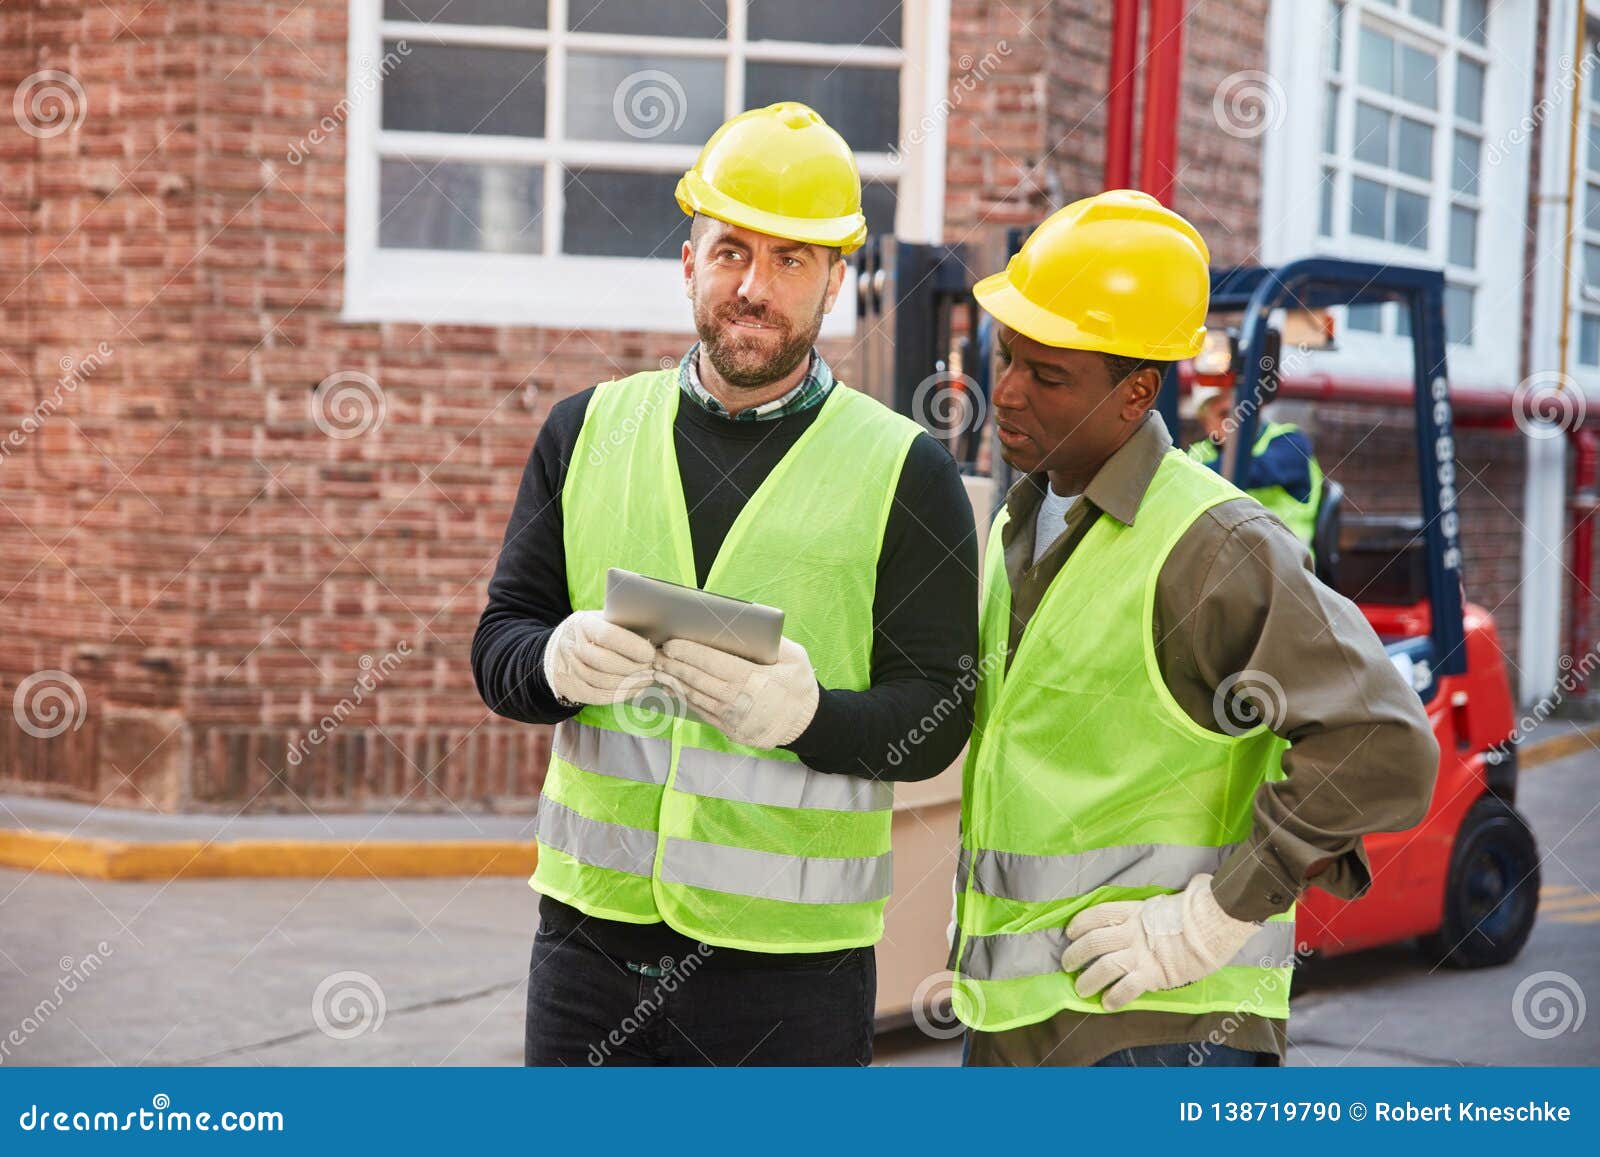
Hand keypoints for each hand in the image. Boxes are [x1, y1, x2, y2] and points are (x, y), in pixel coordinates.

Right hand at [542, 611, 657, 706]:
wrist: (565, 643)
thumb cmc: (596, 630)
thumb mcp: (606, 619)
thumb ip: (624, 626)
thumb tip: (657, 635)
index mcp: (583, 624)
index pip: (608, 636)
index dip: (632, 647)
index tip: (650, 654)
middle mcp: (572, 646)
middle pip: (606, 662)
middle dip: (634, 668)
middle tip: (651, 669)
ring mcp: (568, 668)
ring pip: (602, 682)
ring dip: (630, 684)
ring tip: (646, 680)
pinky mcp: (570, 687)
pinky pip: (596, 696)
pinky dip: (618, 696)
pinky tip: (633, 690)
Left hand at [653, 636, 819, 749]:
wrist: (805, 724)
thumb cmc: (799, 685)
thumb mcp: (795, 658)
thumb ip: (772, 641)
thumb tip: (746, 625)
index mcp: (754, 680)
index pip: (713, 663)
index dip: (689, 652)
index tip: (671, 643)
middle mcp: (739, 700)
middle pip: (698, 679)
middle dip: (674, 665)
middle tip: (656, 654)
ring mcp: (732, 718)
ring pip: (695, 697)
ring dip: (674, 682)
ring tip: (659, 669)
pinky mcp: (729, 729)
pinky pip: (701, 712)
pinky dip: (684, 699)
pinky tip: (673, 688)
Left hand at [1058, 873, 1259, 1011]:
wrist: (1213, 923)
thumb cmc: (1194, 912)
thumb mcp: (1163, 903)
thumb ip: (1149, 909)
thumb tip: (1150, 909)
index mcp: (1133, 911)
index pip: (1097, 914)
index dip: (1079, 923)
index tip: (1070, 933)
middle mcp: (1131, 932)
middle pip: (1093, 942)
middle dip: (1074, 954)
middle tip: (1067, 964)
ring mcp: (1141, 953)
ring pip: (1103, 967)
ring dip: (1088, 980)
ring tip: (1081, 989)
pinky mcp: (1153, 974)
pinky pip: (1126, 988)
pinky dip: (1114, 998)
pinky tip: (1107, 1004)